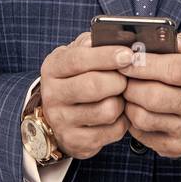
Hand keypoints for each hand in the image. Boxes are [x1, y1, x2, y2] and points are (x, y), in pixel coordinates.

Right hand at [37, 32, 133, 159]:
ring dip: (122, 102)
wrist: (60, 113)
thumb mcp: (79, 54)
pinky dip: (122, 121)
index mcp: (52, 68)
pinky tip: (118, 114)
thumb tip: (121, 40)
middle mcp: (52, 95)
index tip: (128, 54)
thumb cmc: (78, 76)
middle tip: (126, 78)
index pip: (79, 59)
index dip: (106, 56)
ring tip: (120, 96)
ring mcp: (61, 121)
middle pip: (94, 86)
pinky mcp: (75, 141)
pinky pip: (112, 131)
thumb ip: (95, 43)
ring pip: (107, 110)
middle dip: (119, 80)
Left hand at [118, 32, 180, 165]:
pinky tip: (134, 107)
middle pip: (155, 96)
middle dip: (131, 84)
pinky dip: (131, 120)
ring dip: (128, 102)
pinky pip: (142, 134)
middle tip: (120, 75)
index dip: (145, 63)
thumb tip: (164, 38)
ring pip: (144, 118)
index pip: (174, 70)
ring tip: (127, 91)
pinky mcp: (176, 148)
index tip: (126, 58)